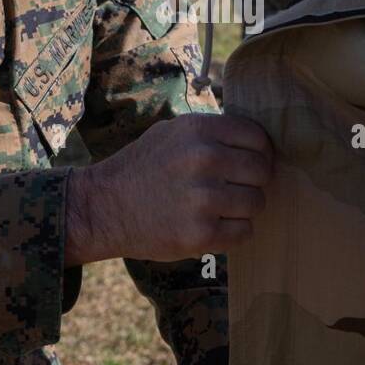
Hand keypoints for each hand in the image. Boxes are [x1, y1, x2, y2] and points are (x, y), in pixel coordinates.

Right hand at [65, 113, 272, 264]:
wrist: (103, 208)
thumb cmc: (142, 168)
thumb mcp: (172, 132)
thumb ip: (212, 134)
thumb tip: (257, 143)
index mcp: (198, 130)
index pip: (257, 137)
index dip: (259, 152)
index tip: (249, 163)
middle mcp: (203, 159)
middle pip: (262, 170)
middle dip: (252, 181)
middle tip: (234, 189)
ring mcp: (203, 199)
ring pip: (257, 203)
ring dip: (244, 209)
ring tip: (220, 209)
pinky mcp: (200, 235)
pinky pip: (245, 232)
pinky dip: (234, 232)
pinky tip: (214, 226)